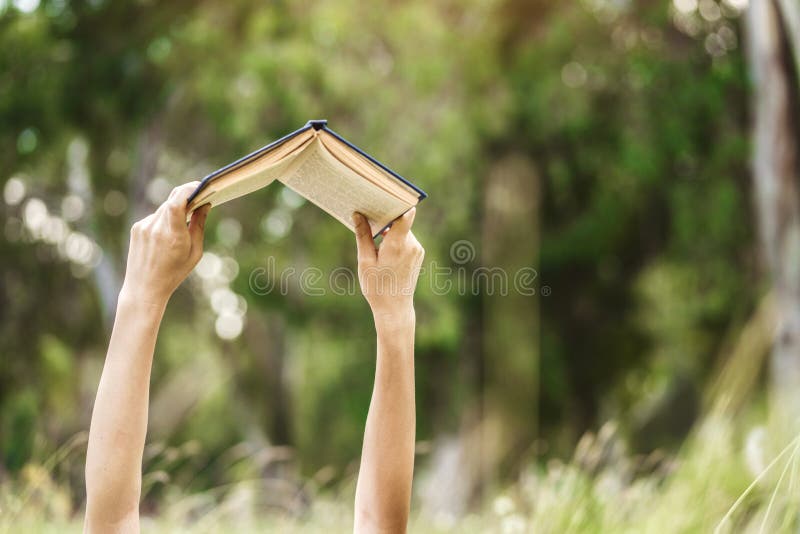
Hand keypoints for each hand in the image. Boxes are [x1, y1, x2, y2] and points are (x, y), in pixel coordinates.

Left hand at [121, 182, 209, 304]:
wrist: (144, 288)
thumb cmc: (174, 273)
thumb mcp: (194, 253)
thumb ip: (198, 226)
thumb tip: (204, 204)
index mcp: (173, 236)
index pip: (177, 201)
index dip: (189, 189)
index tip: (200, 187)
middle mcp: (156, 228)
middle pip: (172, 200)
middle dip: (186, 198)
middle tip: (199, 199)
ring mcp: (143, 227)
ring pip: (164, 208)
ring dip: (175, 211)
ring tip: (181, 226)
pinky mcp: (136, 228)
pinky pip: (155, 216)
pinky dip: (164, 220)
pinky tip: (165, 237)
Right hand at [353, 208, 423, 323]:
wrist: (395, 309)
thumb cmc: (377, 287)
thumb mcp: (365, 261)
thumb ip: (363, 236)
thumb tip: (358, 215)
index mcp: (398, 245)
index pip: (405, 214)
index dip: (396, 203)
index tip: (383, 197)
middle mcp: (412, 245)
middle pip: (400, 221)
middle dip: (385, 218)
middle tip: (367, 214)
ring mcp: (417, 250)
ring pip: (403, 230)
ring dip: (389, 230)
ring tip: (372, 233)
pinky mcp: (418, 255)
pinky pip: (406, 239)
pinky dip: (395, 239)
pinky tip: (382, 247)